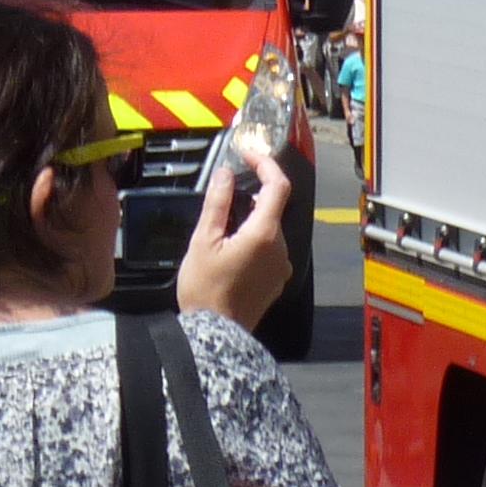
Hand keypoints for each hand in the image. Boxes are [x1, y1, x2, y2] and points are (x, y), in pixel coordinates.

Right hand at [175, 146, 294, 327]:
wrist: (215, 332)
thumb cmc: (204, 287)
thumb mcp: (203, 241)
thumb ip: (217, 204)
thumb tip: (225, 174)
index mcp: (265, 234)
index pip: (278, 186)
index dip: (266, 164)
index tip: (249, 154)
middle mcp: (282, 247)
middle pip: (272, 209)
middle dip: (251, 196)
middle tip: (223, 194)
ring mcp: (282, 264)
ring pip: (270, 229)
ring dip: (250, 221)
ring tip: (220, 229)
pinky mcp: (277, 278)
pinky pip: (270, 249)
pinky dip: (254, 239)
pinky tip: (230, 250)